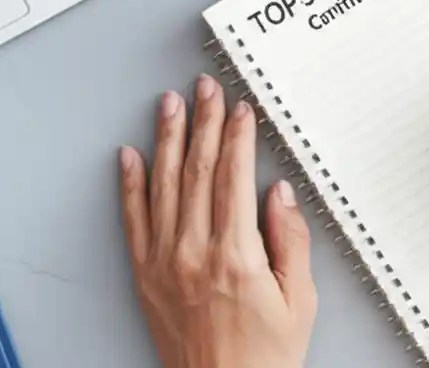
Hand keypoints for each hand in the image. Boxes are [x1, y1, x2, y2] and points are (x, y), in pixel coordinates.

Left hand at [119, 75, 316, 367]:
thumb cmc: (264, 358)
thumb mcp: (298, 301)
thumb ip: (291, 242)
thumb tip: (279, 193)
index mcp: (236, 256)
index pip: (234, 177)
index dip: (237, 137)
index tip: (241, 110)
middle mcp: (194, 252)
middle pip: (197, 170)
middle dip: (203, 122)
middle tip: (206, 88)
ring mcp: (164, 262)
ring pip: (163, 185)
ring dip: (167, 139)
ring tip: (170, 104)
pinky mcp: (144, 275)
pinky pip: (133, 219)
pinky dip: (130, 184)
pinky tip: (130, 155)